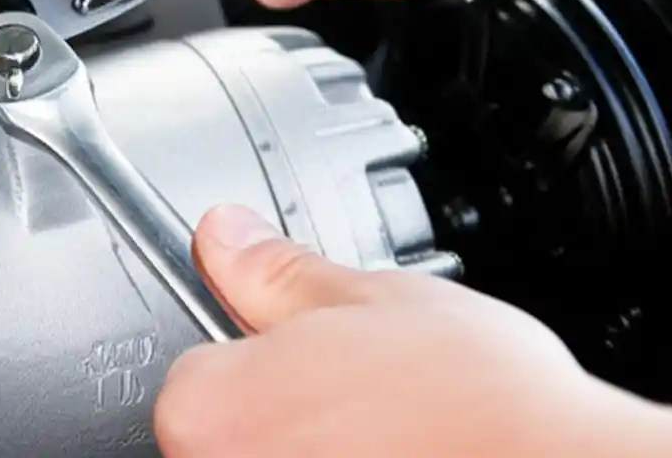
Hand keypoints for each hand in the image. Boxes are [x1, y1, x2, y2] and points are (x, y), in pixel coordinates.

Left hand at [153, 205, 671, 456]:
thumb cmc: (475, 401)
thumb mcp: (371, 298)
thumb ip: (276, 272)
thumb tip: (225, 236)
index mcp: (209, 409)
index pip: (196, 367)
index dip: (260, 352)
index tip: (305, 352)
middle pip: (227, 429)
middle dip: (284, 404)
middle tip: (359, 394)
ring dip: (316, 445)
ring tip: (389, 434)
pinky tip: (400, 456)